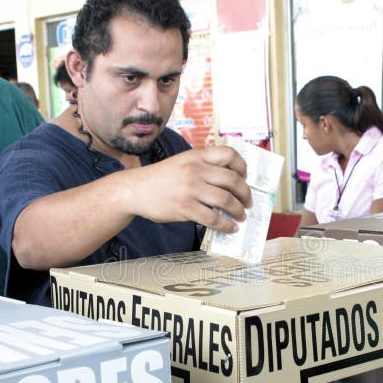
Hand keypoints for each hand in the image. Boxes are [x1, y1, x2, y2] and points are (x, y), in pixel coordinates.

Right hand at [126, 146, 252, 232]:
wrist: (134, 190)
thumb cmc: (160, 178)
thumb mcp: (182, 162)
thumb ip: (202, 167)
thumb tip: (230, 184)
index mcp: (196, 156)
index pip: (229, 154)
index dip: (242, 166)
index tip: (244, 178)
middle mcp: (195, 170)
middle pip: (233, 180)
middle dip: (245, 194)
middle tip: (248, 203)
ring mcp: (190, 189)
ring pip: (226, 200)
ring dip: (239, 211)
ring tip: (241, 216)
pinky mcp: (185, 208)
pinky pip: (213, 219)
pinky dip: (226, 225)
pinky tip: (230, 228)